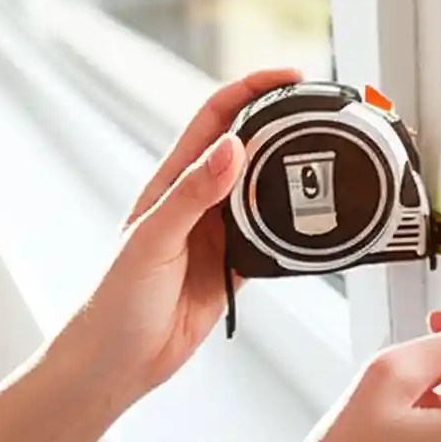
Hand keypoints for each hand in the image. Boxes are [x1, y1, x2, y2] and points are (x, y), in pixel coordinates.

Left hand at [58, 68, 300, 399]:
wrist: (117, 363)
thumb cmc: (114, 302)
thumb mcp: (153, 239)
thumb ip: (193, 193)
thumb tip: (233, 146)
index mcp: (172, 181)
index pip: (216, 116)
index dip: (252, 88)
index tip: (290, 78)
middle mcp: (197, 199)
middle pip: (249, 144)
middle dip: (283, 120)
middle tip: (321, 112)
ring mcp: (218, 232)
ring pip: (264, 188)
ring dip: (292, 172)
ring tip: (326, 160)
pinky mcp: (234, 266)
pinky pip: (272, 237)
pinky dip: (294, 227)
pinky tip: (312, 224)